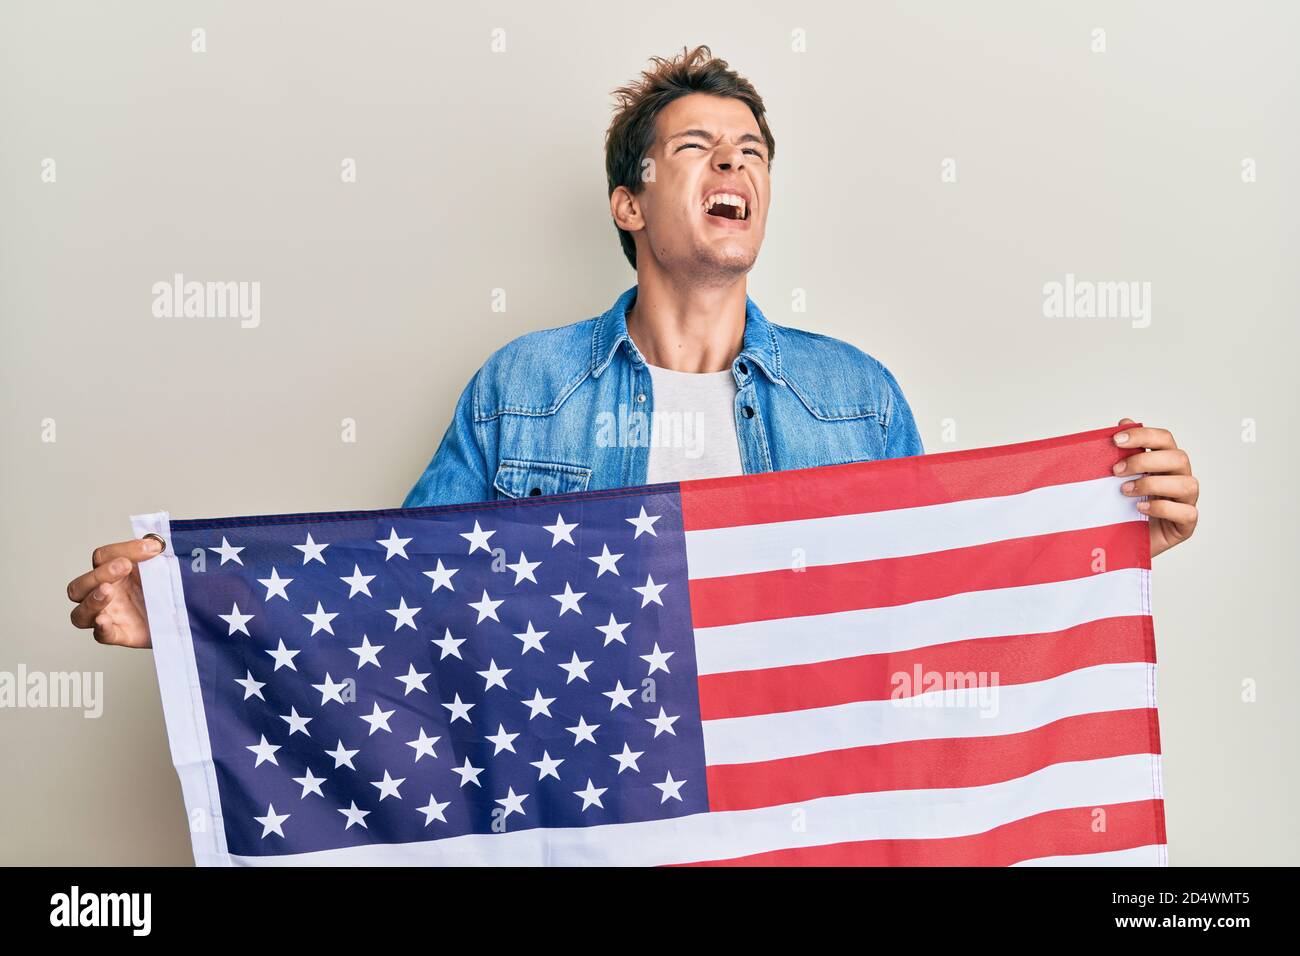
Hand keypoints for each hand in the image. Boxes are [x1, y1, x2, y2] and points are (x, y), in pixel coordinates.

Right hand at [66, 537, 162, 647]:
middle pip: (79, 585)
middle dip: (99, 574)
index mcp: (111, 572)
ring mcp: (108, 615)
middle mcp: (103, 594)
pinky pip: (101, 635)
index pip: (102, 557)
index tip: (152, 548)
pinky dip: (101, 628)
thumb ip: (153, 553)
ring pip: (80, 614)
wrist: (180, 614)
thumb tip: (155, 542)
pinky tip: (104, 620)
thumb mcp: (160, 566)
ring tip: (108, 591)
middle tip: (124, 566)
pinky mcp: (119, 634)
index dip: (122, 550)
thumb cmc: (164, 588)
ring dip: (92, 600)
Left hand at [1113, 419, 1198, 558]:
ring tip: (1125, 491)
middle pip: (1178, 458)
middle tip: (1116, 471)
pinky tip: (1140, 508)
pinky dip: (1162, 508)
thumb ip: (1122, 452)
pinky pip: (1186, 512)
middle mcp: (1180, 479)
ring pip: (1187, 484)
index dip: (1143, 435)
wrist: (1120, 543)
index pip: (1164, 439)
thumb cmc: (1122, 507)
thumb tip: (1124, 421)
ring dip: (1153, 484)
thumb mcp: (1117, 479)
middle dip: (1145, 461)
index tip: (1116, 440)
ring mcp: (1186, 502)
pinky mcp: (1186, 525)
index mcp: (1165, 463)